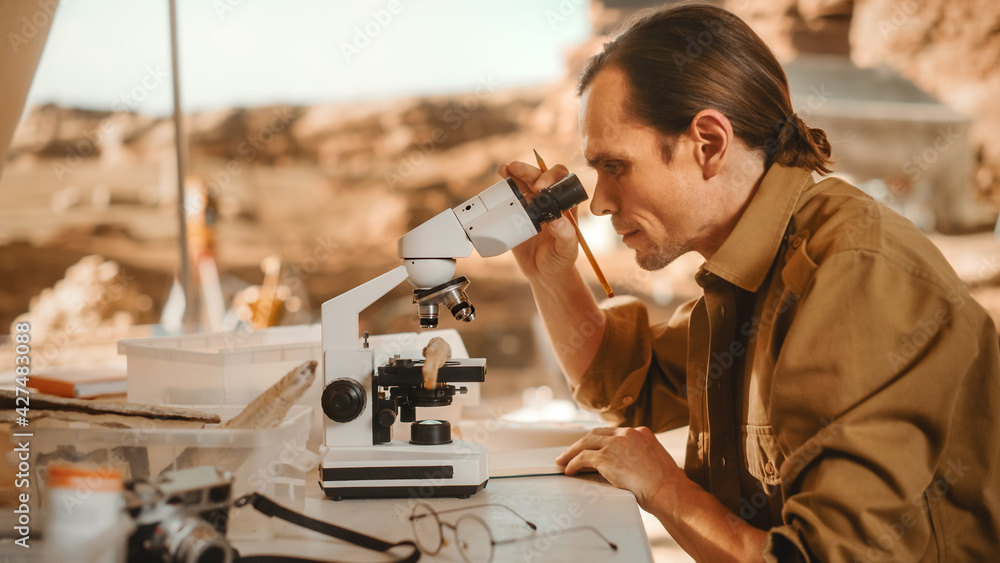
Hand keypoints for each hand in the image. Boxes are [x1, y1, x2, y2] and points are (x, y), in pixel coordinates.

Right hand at [497, 161, 578, 282]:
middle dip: (529, 171)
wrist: (543, 273)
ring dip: (517, 172)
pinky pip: (512, 195)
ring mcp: (533, 205)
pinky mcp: (518, 212)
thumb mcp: (566, 249)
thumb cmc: (560, 260)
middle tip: (518, 171)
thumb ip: (565, 234)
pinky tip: (502, 176)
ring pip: (526, 182)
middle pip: (541, 177)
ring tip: (506, 169)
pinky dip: (506, 183)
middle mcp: (549, 201)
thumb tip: (556, 219)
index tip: (540, 188)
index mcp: (565, 206)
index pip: (562, 182)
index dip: (552, 178)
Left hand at [556, 426, 685, 509]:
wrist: (668, 490)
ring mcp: (616, 443)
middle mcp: (628, 433)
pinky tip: (569, 470)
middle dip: (582, 443)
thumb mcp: (654, 462)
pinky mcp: (606, 456)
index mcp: (641, 432)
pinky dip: (573, 463)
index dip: (600, 440)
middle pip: (597, 434)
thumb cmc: (666, 485)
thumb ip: (639, 457)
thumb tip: (626, 467)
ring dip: (572, 452)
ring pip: (586, 443)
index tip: (592, 447)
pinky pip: (583, 458)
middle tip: (571, 452)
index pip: (614, 433)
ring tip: (563, 460)